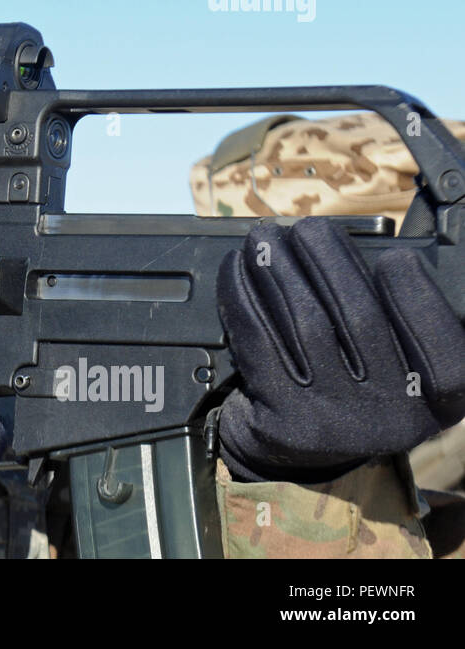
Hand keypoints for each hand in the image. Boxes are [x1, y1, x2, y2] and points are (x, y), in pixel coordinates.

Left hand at [215, 217, 464, 481]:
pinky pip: (260, 340)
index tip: (395, 258)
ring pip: (306, 323)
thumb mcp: (393, 366)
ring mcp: (338, 421)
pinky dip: (243, 296)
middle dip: (329, 260)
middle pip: (362, 321)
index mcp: (437, 403)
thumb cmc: (348, 387)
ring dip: (279, 269)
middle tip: (307, 228)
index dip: (419, 300)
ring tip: (265, 238)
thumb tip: (360, 252)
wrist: (293, 452)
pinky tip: (237, 268)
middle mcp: (395, 418)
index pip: (446, 357)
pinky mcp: (283, 418)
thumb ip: (394, 318)